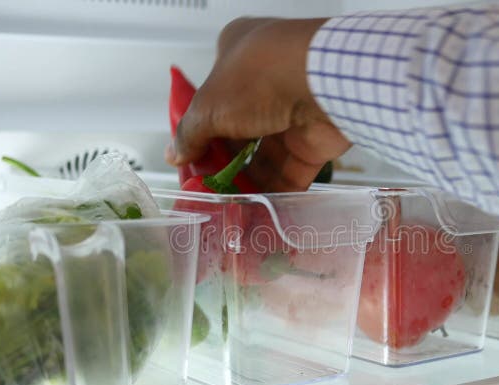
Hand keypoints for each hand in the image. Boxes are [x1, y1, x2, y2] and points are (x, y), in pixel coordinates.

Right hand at [166, 17, 351, 190]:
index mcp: (236, 59)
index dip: (198, 134)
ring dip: (248, 182)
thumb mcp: (209, 106)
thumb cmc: (261, 79)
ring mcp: (293, 111)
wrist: (323, 82)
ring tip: (230, 208)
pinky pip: (293, 171)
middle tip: (207, 190)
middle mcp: (266, 83)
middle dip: (223, 164)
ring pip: (266, 156)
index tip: (188, 161)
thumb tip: (175, 154)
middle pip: (237, 132)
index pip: (210, 101)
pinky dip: (277, 191)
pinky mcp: (315, 138)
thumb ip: (190, 134)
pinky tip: (260, 211)